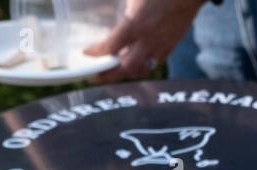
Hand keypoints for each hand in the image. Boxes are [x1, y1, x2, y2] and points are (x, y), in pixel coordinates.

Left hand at [86, 0, 204, 82]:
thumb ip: (116, 6)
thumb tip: (99, 9)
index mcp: (136, 25)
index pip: (112, 46)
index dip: (97, 53)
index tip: (86, 54)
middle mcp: (148, 40)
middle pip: (126, 68)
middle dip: (109, 75)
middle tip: (96, 75)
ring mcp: (161, 46)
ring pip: (141, 69)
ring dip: (127, 73)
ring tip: (115, 71)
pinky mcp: (170, 46)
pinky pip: (154, 63)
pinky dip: (143, 66)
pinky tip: (136, 62)